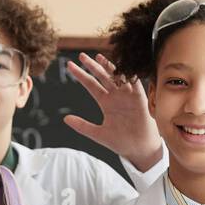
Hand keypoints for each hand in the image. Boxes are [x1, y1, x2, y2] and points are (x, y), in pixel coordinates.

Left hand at [63, 52, 162, 172]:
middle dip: (92, 66)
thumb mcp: (98, 134)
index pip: (91, 85)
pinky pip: (134, 83)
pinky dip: (129, 74)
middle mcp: (115, 96)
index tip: (70, 66)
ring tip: (98, 57)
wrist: (139, 149)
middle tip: (81, 56)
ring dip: (108, 66)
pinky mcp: (139, 98)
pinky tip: (121, 65)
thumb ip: (82, 126)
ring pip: (117, 76)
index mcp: (105, 102)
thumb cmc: (120, 142)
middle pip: (102, 77)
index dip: (81, 75)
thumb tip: (65, 119)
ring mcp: (127, 96)